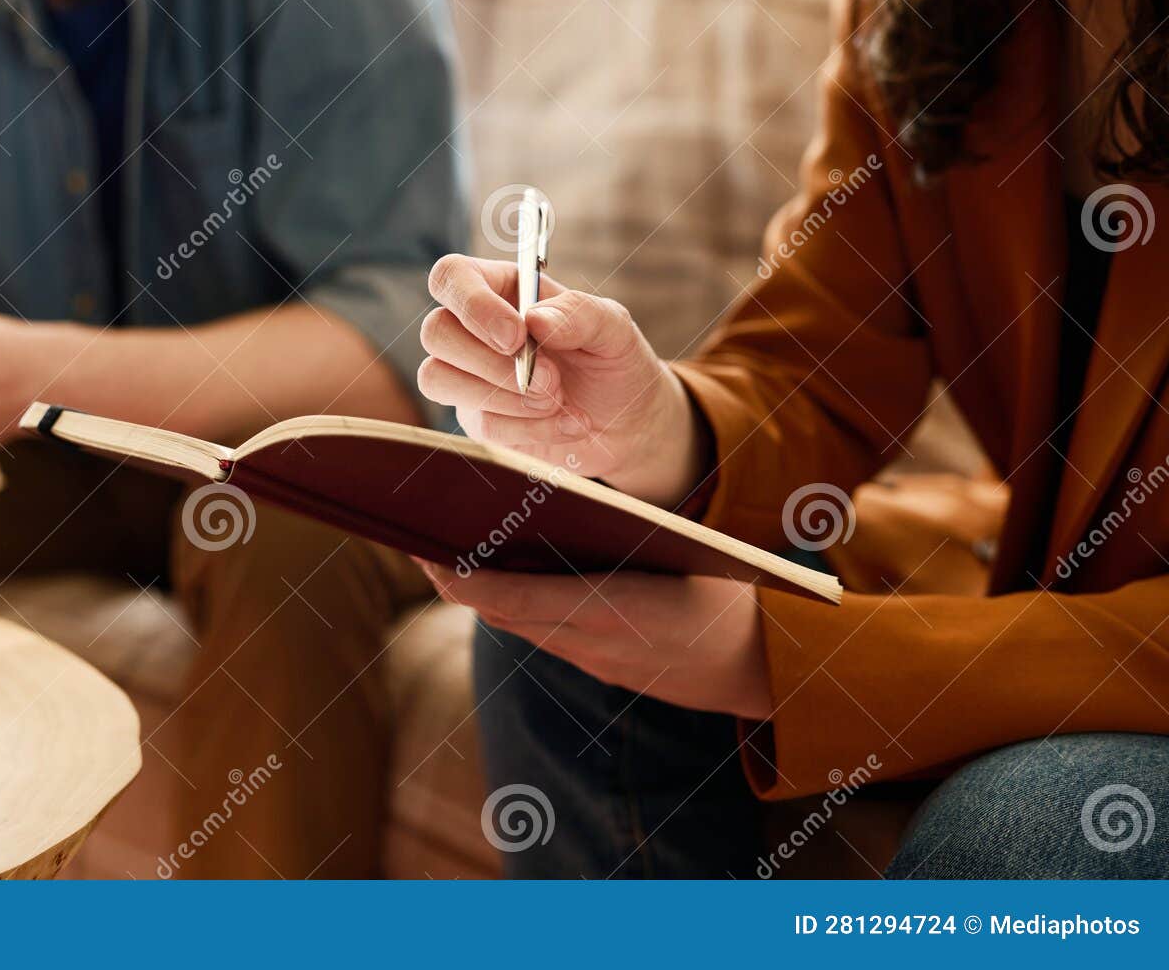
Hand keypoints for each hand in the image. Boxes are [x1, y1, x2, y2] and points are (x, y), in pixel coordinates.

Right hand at [420, 254, 703, 505]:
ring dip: (505, 396)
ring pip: (438, 378)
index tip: (516, 335)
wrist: (626, 423)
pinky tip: (562, 423)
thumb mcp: (614, 328)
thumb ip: (579, 314)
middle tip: (550, 379)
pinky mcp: (477, 417)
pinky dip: (527, 427)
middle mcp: (475, 328)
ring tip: (558, 400)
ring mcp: (469, 375)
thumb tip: (535, 319)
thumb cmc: (615, 362)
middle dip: (492, 362)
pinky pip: (479, 423)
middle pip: (435, 331)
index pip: (452, 277)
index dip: (472, 304)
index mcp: (502, 288)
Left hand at [420, 561, 771, 719]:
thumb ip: (612, 540)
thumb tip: (553, 512)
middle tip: (417, 541)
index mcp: (604, 611)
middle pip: (501, 614)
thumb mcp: (671, 553)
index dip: (459, 579)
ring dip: (481, 596)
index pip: (508, 599)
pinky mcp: (605, 668)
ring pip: (520, 627)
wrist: (765, 664)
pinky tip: (503, 582)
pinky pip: (546, 637)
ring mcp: (596, 661)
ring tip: (447, 556)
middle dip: (456, 581)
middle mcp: (590, 643)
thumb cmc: (724, 595)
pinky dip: (516, 610)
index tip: (424, 551)